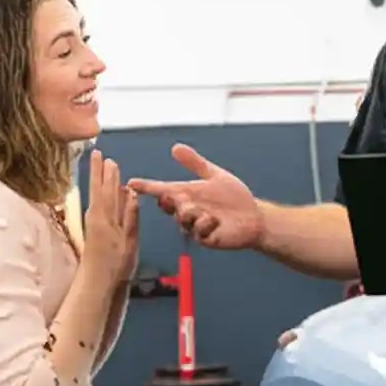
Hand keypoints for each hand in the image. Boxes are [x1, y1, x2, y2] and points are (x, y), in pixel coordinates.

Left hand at [83, 150, 138, 282]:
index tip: (107, 157)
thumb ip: (130, 216)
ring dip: (100, 180)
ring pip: (98, 196)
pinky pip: (99, 205)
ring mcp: (93, 223)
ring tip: (102, 167)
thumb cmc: (115, 264)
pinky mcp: (93, 229)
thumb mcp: (129, 240)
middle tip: (98, 154)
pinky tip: (107, 193)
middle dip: (99, 171)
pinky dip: (102, 195)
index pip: (106, 189)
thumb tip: (130, 193)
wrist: (98, 283)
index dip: (107, 173)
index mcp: (105, 217)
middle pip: (99, 189)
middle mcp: (97, 217)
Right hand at [127, 143, 264, 250]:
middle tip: (181, 196)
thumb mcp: (215, 176)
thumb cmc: (234, 197)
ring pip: (183, 220)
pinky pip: (200, 233)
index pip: (162, 190)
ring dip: (190, 213)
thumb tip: (175, 147)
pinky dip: (206, 224)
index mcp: (187, 195)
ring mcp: (196, 226)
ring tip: (204, 210)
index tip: (132, 183)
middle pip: (170, 206)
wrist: (254, 216)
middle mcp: (188, 211)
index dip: (147, 187)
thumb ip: (195, 163)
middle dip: (173, 201)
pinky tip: (215, 220)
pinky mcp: (208, 239)